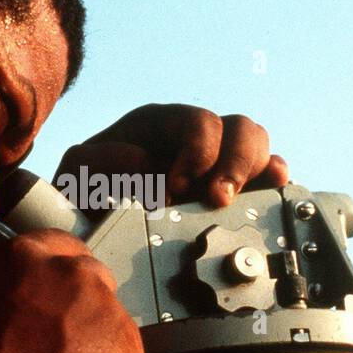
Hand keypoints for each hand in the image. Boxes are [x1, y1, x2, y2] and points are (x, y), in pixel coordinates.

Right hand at [0, 229, 143, 352]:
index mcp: (24, 255)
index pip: (54, 245)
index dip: (50, 272)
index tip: (45, 293)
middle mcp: (72, 273)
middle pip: (88, 277)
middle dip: (75, 302)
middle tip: (53, 336)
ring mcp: (106, 310)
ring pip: (108, 316)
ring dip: (91, 336)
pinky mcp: (129, 350)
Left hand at [55, 104, 289, 208]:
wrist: (91, 230)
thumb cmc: (84, 197)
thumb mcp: (77, 175)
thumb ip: (96, 162)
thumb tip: (146, 163)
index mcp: (159, 126)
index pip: (199, 123)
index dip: (198, 154)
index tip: (176, 190)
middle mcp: (194, 139)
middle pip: (239, 128)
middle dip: (233, 164)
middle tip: (215, 200)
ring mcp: (217, 163)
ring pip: (258, 145)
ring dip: (252, 172)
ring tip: (231, 205)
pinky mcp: (235, 190)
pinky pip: (269, 173)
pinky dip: (275, 179)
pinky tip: (272, 190)